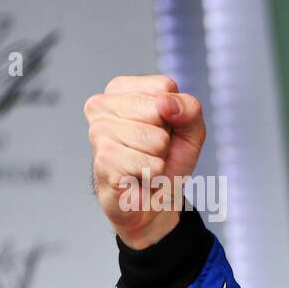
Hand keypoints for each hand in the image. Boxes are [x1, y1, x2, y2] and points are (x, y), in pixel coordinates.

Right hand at [84, 74, 205, 248]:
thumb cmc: (168, 160)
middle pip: (158, 111)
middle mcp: (101, 105)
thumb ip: (189, 108)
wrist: (154, 199)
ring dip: (159, 158)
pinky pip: (149, 164)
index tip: (165, 129)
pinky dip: (154, 175)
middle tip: (154, 150)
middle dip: (167, 137)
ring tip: (145, 163)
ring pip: (155, 139)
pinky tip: (138, 176)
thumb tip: (165, 103)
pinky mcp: (103, 160)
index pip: (164, 88)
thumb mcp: (190, 130)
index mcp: (121, 89)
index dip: (175, 114)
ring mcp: (98, 132)